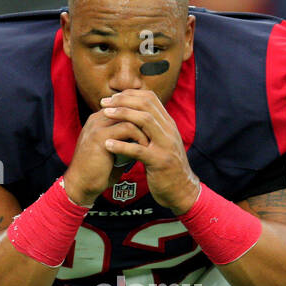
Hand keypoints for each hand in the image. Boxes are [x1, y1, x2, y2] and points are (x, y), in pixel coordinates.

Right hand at [63, 110, 146, 205]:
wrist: (82, 185)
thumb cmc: (99, 171)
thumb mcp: (113, 150)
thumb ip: (124, 140)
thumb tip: (143, 136)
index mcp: (99, 120)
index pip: (124, 106)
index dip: (140, 115)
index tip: (154, 127)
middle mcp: (97, 119)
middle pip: (126, 106)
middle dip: (144, 118)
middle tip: (158, 130)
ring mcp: (97, 126)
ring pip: (128, 115)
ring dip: (144, 127)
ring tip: (153, 140)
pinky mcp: (100, 137)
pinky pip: (126, 128)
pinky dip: (139, 136)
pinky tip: (145, 147)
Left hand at [100, 89, 200, 213]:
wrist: (181, 190)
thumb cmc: (167, 167)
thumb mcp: (162, 142)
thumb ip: (152, 129)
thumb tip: (134, 114)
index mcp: (167, 124)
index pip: (150, 98)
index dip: (130, 94)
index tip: (113, 98)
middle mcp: (168, 130)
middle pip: (146, 104)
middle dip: (123, 100)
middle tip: (104, 103)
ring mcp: (165, 145)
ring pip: (145, 120)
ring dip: (122, 114)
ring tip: (105, 115)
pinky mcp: (159, 162)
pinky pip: (139, 150)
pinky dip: (122, 145)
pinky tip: (108, 145)